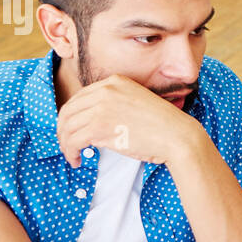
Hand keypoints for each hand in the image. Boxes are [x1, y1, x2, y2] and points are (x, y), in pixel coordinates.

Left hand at [55, 74, 204, 168]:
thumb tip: (94, 123)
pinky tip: (76, 160)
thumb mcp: (136, 103)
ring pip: (67, 126)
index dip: (71, 116)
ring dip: (65, 143)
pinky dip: (70, 152)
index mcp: (114, 82)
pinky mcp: (100, 126)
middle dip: (63, 130)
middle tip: (67, 144)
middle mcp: (105, 90)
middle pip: (69, 110)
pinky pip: (73, 140)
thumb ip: (115, 105)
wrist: (178, 136)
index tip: (72, 130)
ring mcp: (102, 107)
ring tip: (71, 155)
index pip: (80, 97)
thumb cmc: (162, 127)